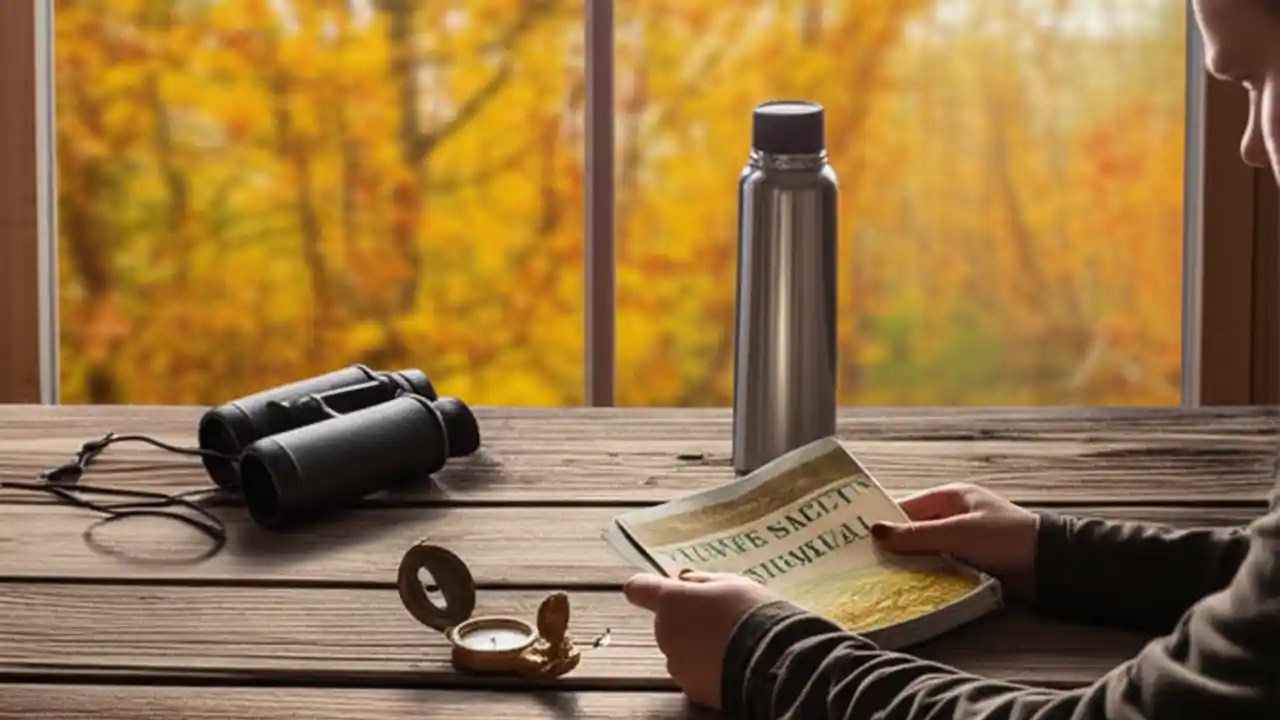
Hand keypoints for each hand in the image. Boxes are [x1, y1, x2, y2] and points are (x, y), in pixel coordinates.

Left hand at [623, 569, 777, 709]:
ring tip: (729, 645)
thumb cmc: (750, 612)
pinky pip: (693, 673)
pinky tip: (730, 665)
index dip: (646, 588)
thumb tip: (683, 579)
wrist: (770, 660)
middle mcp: (665, 633)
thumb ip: (702, 580)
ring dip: (695, 646)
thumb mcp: (731, 583)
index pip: (638, 588)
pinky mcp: (690, 689)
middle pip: (665, 623)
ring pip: (679, 650)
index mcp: (671, 601)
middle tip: (718, 619)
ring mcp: (676, 664)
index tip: (657, 590)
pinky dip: (705, 669)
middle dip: (685, 621)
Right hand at [871, 482, 1040, 599]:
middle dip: (896, 546)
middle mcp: (955, 515)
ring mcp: (964, 539)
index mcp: (951, 497)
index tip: (859, 542)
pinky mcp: (972, 561)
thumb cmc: (1003, 539)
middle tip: (867, 565)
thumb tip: (874, 532)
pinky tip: (912, 587)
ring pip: (926, 550)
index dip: (884, 523)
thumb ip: (915, 535)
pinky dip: (929, 574)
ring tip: (884, 579)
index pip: (906, 507)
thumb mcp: (956, 534)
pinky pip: (941, 565)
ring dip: (912, 563)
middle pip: (914, 530)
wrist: (1049, 565)